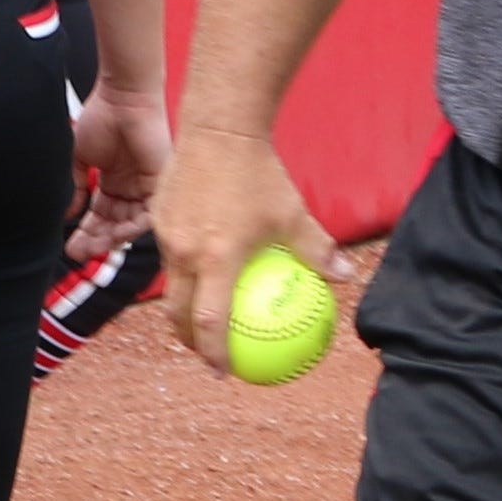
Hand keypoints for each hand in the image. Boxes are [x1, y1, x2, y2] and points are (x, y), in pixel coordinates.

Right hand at [66, 78, 172, 262]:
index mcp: (113, 182)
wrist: (122, 97)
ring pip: (133, 223)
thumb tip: (68, 214)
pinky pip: (152, 213)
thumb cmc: (101, 119)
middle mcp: (131, 188)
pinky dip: (136, 226)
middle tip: (78, 253)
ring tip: (95, 246)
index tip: (70, 247)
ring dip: (113, 238)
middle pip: (115, 224)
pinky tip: (118, 234)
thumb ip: (76, 187)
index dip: (87, 233)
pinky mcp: (162, 183)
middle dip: (97, 241)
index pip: (101, 216)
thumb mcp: (80, 158)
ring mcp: (147, 187)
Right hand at [155, 125, 347, 373]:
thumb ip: (317, 249)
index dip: (214, 354)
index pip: (210, 323)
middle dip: (188, 340)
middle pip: (177, 312)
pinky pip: (168, 252)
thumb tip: (344, 277)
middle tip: (206, 353)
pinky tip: (198, 265)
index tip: (224, 372)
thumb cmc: (260, 173)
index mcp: (217, 259)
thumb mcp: (295, 213)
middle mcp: (185, 251)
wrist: (218, 128)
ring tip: (199, 315)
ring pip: (170, 281)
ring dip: (182, 304)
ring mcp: (166, 233)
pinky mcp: (157, 215)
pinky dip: (182, 268)